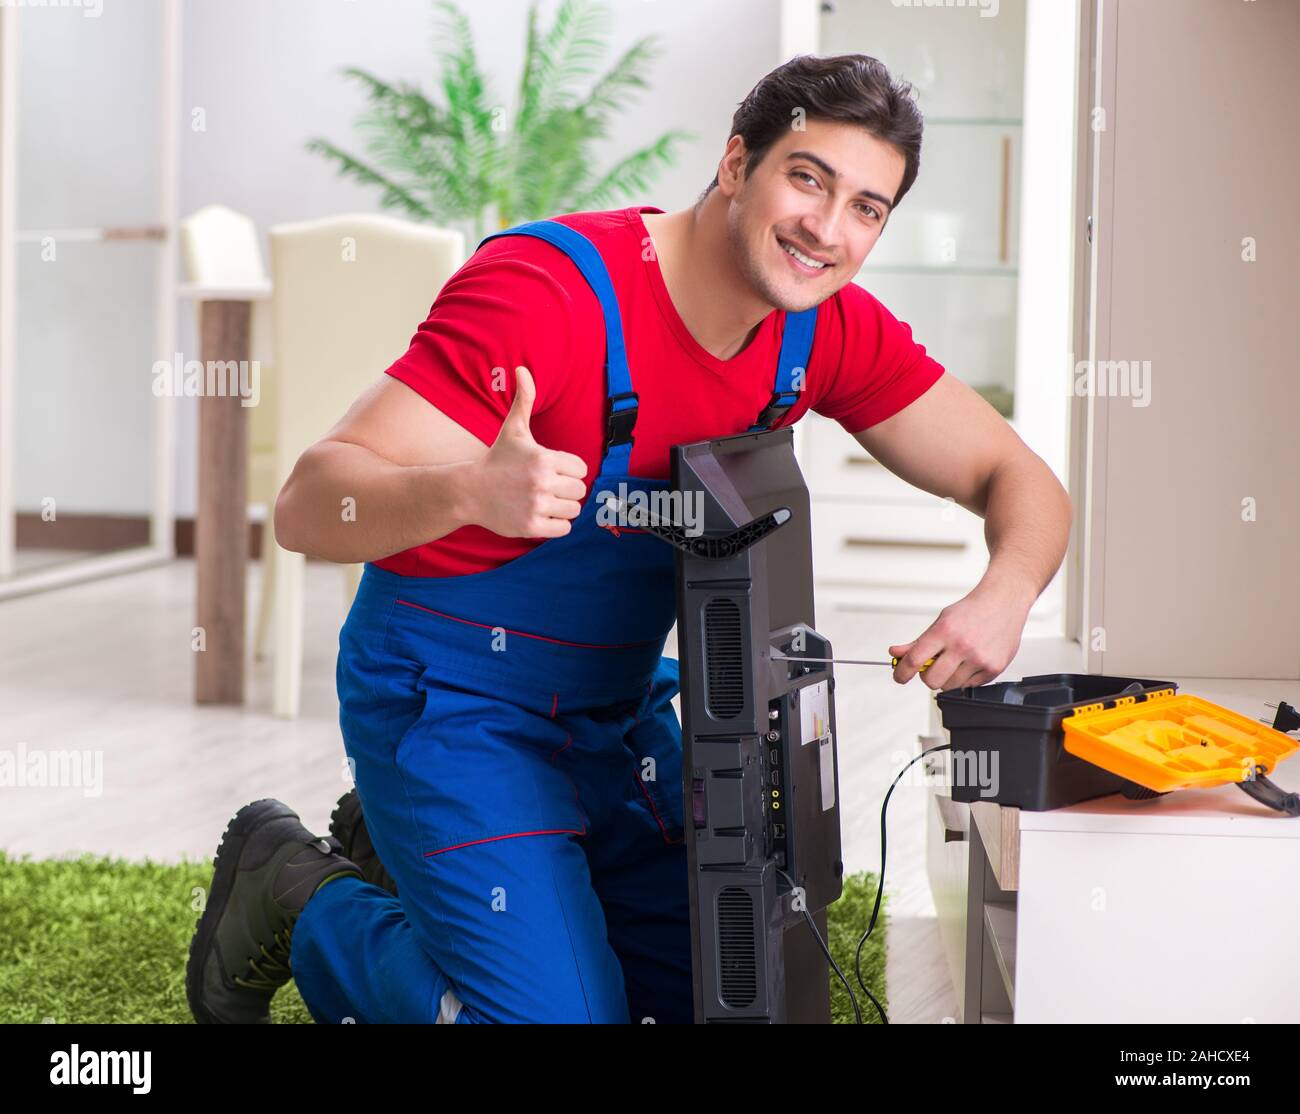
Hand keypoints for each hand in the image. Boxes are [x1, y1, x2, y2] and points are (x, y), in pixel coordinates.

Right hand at [464, 366, 588, 538]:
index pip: (581, 468)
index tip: (550, 469)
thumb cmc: (497, 459)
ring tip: (542, 500)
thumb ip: (525, 400)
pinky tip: (540, 514)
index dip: (568, 469)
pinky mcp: (531, 527)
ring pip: (573, 510)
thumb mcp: (513, 429)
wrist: (469, 491)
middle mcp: (542, 483)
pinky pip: (563, 529)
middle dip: (565, 489)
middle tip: (545, 486)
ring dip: (562, 507)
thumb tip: (522, 369)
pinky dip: (556, 524)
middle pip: (579, 490)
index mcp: (544, 458)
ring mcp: (537, 506)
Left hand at [888, 580, 1032, 689]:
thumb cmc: (971, 611)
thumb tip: (896, 654)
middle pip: (931, 680)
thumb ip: (917, 642)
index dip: (902, 672)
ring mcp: (980, 659)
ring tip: (955, 661)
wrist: (1003, 603)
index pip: (915, 660)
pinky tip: (970, 661)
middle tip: (932, 667)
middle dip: (927, 676)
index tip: (899, 677)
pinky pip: (969, 686)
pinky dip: (965, 678)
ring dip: (947, 678)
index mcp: (945, 631)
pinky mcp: (994, 668)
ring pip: (950, 686)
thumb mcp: (940, 621)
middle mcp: (963, 646)